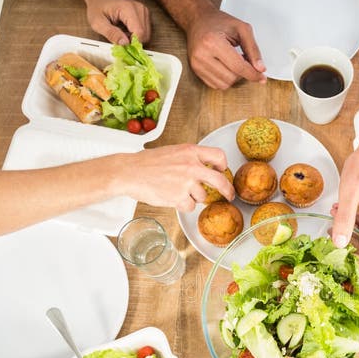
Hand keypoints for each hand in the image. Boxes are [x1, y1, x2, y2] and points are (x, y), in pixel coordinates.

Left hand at [85, 0, 150, 44]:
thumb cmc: (97, 8)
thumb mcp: (97, 23)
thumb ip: (111, 34)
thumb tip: (125, 44)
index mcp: (128, 8)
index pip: (139, 33)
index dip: (132, 44)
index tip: (120, 46)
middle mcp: (140, 8)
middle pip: (145, 35)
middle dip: (133, 42)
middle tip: (119, 38)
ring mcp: (144, 11)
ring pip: (146, 35)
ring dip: (134, 39)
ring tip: (121, 32)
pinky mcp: (145, 14)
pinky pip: (145, 32)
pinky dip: (136, 35)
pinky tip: (126, 30)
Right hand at [115, 143, 234, 210]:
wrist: (129, 172)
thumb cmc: (146, 163)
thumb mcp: (172, 152)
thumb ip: (189, 158)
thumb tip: (204, 167)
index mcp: (190, 151)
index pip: (218, 155)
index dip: (223, 165)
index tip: (222, 171)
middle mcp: (191, 166)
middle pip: (219, 180)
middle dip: (227, 190)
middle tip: (229, 195)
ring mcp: (186, 182)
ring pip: (202, 196)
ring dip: (193, 197)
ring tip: (176, 190)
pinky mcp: (179, 197)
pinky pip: (190, 206)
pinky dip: (183, 205)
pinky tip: (171, 197)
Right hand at [185, 3, 265, 88]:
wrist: (198, 20)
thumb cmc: (219, 22)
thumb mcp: (242, 29)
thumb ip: (253, 49)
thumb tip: (260, 69)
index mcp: (212, 42)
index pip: (238, 67)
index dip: (253, 74)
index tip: (262, 76)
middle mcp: (201, 55)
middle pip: (232, 77)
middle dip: (243, 72)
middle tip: (244, 58)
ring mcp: (196, 64)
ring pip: (224, 84)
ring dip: (234, 77)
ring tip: (234, 61)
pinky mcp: (196, 71)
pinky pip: (216, 85)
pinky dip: (225, 79)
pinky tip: (226, 66)